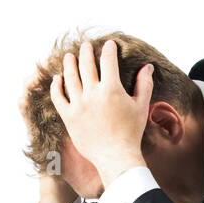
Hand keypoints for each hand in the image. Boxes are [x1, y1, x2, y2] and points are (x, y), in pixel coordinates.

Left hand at [50, 40, 153, 187]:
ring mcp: (79, 104)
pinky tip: (57, 79)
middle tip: (86, 46)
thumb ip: (144, 84)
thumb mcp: (141, 107)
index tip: (109, 45)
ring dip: (69, 63)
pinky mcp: (69, 116)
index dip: (109, 50)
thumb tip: (147, 66)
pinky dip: (56, 85)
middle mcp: (93, 94)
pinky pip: (58, 96)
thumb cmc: (131, 133)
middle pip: (86, 64)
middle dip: (86, 52)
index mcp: (111, 89)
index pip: (108, 61)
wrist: (116, 157)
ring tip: (69, 57)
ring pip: (70, 77)